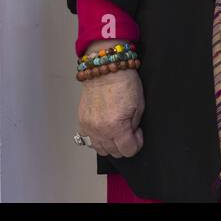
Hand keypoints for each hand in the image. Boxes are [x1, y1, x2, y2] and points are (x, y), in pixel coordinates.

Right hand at [77, 41, 144, 158]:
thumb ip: (134, 126)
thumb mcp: (139, 106)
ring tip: (116, 130)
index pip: (128, 150)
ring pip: (100, 149)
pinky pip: (87, 140)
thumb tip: (132, 136)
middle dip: (124, 144)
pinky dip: (96, 138)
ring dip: (109, 144)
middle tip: (129, 130)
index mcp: (116, 127)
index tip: (138, 135)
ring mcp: (88, 127)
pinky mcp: (81, 121)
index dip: (136, 144)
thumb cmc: (124, 82)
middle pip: (114, 152)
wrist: (106, 69)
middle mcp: (100, 130)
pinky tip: (104, 129)